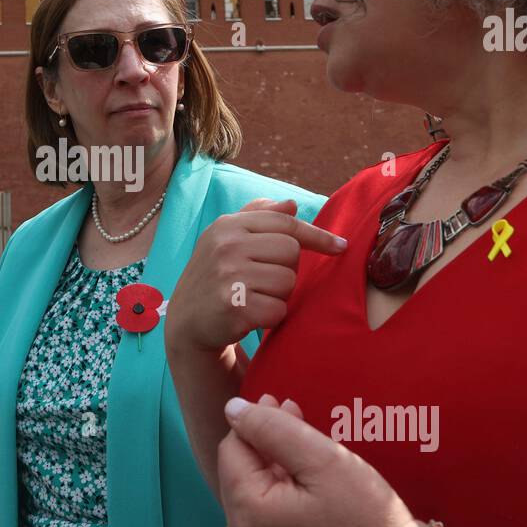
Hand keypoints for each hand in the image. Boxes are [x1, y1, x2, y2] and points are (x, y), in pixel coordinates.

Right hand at [166, 198, 345, 355]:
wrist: (186, 322)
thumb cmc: (215, 276)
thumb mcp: (227, 239)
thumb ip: (259, 218)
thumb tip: (292, 204)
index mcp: (227, 225)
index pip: (285, 223)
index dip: (317, 235)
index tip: (340, 247)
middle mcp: (226, 246)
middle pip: (292, 252)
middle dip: (286, 269)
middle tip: (263, 281)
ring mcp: (228, 276)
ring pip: (288, 281)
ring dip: (279, 295)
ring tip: (255, 297)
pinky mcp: (234, 308)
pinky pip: (279, 309)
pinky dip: (272, 317)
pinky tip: (251, 316)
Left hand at [218, 395, 427, 526]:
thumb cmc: (369, 517)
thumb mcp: (325, 459)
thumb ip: (274, 428)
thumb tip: (234, 409)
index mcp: (248, 514)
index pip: (232, 447)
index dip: (260, 421)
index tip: (289, 407)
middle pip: (238, 473)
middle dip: (266, 446)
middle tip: (301, 422)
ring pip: (249, 495)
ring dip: (272, 472)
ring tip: (308, 461)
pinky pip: (260, 523)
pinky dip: (277, 502)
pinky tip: (307, 494)